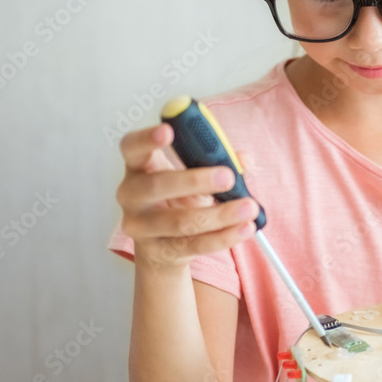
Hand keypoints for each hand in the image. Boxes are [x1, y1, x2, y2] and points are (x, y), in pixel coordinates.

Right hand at [115, 124, 258, 270]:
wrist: (165, 247)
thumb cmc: (179, 200)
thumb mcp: (196, 177)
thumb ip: (218, 162)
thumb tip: (244, 160)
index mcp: (139, 167)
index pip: (132, 147)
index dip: (146, 138)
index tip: (169, 130)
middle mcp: (132, 195)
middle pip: (156, 185)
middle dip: (195, 180)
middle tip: (228, 177)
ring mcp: (140, 226)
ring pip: (180, 222)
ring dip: (219, 214)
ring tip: (249, 207)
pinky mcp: (159, 252)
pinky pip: (195, 245)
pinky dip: (224, 237)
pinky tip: (244, 228)